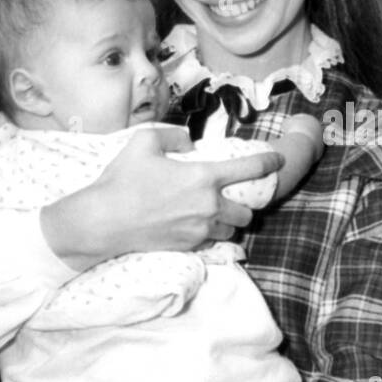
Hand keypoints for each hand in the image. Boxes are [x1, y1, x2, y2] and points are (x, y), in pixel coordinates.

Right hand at [40, 126, 283, 270]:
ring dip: (230, 222)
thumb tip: (189, 142)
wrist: (103, 221)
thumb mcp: (144, 141)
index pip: (250, 170)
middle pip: (248, 211)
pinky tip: (200, 227)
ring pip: (232, 230)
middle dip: (246, 205)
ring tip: (217, 215)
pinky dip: (212, 236)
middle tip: (235, 198)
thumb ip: (174, 135)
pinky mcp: (188, 247)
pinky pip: (212, 243)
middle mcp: (209, 206)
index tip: (278, 160)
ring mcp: (200, 230)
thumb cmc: (123, 179)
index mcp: (204, 177)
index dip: (269, 163)